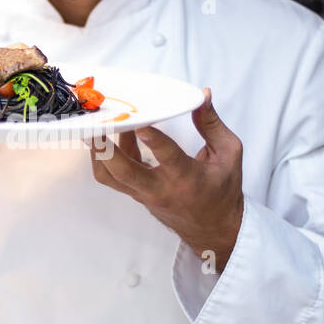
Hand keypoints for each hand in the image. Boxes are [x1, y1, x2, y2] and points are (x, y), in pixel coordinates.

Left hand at [87, 88, 243, 271]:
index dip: (154, 141)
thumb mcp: (228, 154)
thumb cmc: (222, 190)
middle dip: (106, 149)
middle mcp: (161, 189)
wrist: (212, 228)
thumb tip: (203, 95)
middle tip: (96, 125)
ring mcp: (144, 194)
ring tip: (94, 126)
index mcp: (187, 178)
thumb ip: (211, 124)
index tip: (142, 124)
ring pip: (110, 176)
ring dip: (99, 152)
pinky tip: (114, 134)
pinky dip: (107, 155)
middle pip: (123, 172)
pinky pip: (113, 176)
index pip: (168, 158)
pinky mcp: (136, 194)